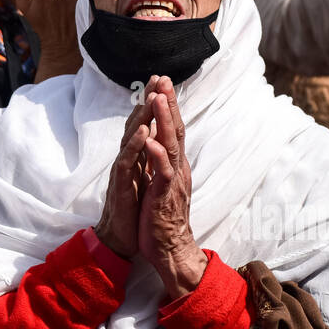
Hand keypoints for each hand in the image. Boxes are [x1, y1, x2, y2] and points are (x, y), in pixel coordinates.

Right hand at [94, 79, 158, 259]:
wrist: (121, 238)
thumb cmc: (133, 209)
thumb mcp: (144, 178)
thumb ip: (147, 156)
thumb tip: (155, 136)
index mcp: (137, 156)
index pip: (145, 124)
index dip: (153, 104)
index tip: (163, 82)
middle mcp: (128, 158)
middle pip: (137, 124)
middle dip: (147, 101)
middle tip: (157, 78)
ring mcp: (123, 170)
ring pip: (131, 138)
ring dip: (142, 117)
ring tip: (151, 98)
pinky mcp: (120, 185)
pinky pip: (128, 162)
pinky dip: (135, 146)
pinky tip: (144, 132)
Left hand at [136, 78, 204, 300]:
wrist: (169, 248)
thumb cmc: (162, 216)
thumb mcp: (162, 182)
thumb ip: (162, 160)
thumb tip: (158, 138)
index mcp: (174, 164)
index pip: (173, 129)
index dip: (168, 106)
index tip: (162, 82)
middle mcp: (177, 168)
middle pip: (175, 130)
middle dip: (169, 104)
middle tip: (164, 79)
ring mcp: (172, 181)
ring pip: (171, 145)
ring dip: (165, 121)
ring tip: (158, 99)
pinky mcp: (165, 196)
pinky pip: (163, 172)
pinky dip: (158, 155)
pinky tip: (152, 140)